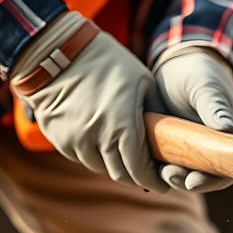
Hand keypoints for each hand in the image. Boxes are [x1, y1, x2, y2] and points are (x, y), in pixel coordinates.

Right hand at [11, 12, 164, 190]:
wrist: (56, 48)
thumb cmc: (108, 62)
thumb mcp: (144, 83)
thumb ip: (158, 115)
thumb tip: (175, 137)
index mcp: (122, 128)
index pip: (140, 172)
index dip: (153, 182)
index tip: (162, 184)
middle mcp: (97, 139)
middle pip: (121, 174)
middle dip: (136, 177)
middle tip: (147, 173)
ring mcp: (74, 140)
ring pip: (100, 167)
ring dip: (115, 165)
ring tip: (125, 154)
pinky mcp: (58, 137)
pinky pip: (81, 157)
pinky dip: (95, 155)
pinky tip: (103, 141)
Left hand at [153, 46, 232, 191]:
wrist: (178, 65)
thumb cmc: (199, 72)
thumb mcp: (207, 88)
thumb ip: (216, 108)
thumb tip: (228, 128)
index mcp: (231, 138)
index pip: (226, 169)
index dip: (211, 179)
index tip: (193, 181)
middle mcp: (216, 149)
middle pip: (205, 176)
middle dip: (187, 180)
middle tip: (169, 176)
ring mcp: (194, 150)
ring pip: (185, 172)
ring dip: (172, 177)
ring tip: (158, 172)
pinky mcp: (175, 148)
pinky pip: (168, 162)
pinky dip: (157, 167)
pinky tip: (144, 164)